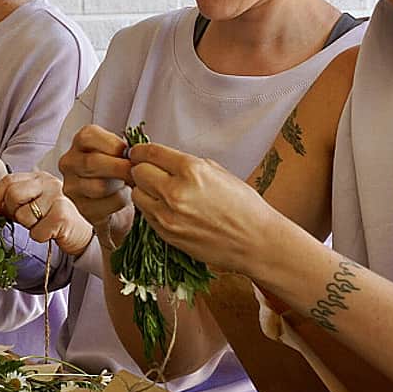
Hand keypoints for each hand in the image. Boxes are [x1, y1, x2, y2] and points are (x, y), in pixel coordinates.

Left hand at [0, 172, 94, 255]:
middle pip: (13, 194)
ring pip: (23, 215)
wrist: (83, 234)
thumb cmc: (54, 219)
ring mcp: (57, 197)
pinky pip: (36, 232)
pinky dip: (40, 237)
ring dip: (29, 226)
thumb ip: (12, 202)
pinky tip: (51, 232)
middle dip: (13, 212)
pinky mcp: (62, 215)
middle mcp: (49, 182)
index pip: (8, 180)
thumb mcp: (32, 205)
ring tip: (43, 224)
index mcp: (39, 177)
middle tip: (25, 219)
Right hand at [58, 125, 133, 229]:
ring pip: (99, 186)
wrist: (112, 200)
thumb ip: (123, 150)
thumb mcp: (118, 152)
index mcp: (80, 143)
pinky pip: (105, 204)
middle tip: (137, 171)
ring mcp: (72, 187)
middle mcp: (70, 163)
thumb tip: (137, 155)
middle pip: (92, 162)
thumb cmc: (116, 171)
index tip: (128, 152)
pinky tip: (124, 196)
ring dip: (120, 185)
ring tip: (130, 183)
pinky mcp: (82, 209)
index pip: (89, 137)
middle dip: (120, 167)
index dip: (113, 145)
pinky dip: (121, 201)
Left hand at [128, 143, 277, 274]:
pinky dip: (151, 209)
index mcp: (191, 170)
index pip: (150, 153)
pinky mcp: (167, 234)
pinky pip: (146, 215)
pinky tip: (167, 208)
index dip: (140, 151)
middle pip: (138, 173)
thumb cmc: (244, 206)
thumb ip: (188, 164)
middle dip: (142, 170)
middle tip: (150, 172)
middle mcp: (176, 191)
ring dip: (144, 191)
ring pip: (137, 195)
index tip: (137, 152)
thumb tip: (165, 161)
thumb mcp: (218, 172)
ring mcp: (169, 216)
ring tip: (160, 192)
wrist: (255, 241)